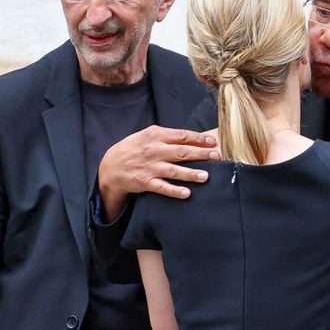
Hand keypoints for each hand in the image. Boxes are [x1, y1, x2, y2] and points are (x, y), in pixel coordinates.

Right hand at [98, 126, 219, 219]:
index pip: (182, 135)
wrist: (111, 166)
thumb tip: (196, 137)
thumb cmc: (136, 148)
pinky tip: (187, 193)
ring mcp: (150, 167)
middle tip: (218, 156)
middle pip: (181, 152)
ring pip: (173, 171)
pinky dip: (174, 191)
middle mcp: (154, 151)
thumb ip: (170, 135)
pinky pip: (162, 187)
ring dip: (190, 174)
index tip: (214, 142)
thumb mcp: (149, 135)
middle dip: (201, 154)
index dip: (199, 139)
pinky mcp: (145, 182)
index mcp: (156, 135)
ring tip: (206, 176)